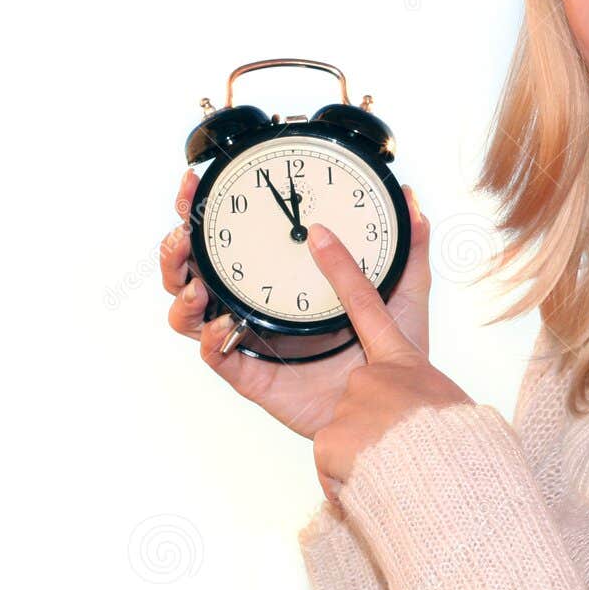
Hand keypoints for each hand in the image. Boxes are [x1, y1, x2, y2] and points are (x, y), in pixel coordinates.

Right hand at [160, 168, 431, 438]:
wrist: (394, 405)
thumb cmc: (394, 350)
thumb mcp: (405, 288)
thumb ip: (409, 244)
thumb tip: (411, 199)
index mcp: (282, 277)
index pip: (232, 239)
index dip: (206, 211)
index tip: (195, 184)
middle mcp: (259, 305)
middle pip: (197, 273)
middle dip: (177, 249)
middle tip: (182, 228)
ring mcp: (252, 340)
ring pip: (193, 316)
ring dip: (184, 295)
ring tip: (195, 282)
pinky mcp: (254, 376)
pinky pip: (219, 358)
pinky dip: (213, 339)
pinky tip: (226, 323)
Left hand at [306, 221, 470, 502]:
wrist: (453, 489)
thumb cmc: (461, 444)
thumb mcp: (446, 390)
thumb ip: (426, 359)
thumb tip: (432, 307)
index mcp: (404, 360)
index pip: (366, 302)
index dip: (341, 267)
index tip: (319, 236)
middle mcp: (372, 376)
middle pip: (356, 391)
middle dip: (371, 420)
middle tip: (402, 444)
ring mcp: (348, 405)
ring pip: (341, 428)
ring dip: (363, 452)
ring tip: (395, 465)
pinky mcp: (329, 439)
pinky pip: (331, 463)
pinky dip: (348, 479)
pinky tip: (374, 482)